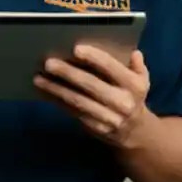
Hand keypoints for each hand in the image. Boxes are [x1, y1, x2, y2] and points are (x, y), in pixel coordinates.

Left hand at [34, 46, 151, 148]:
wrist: (135, 132)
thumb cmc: (133, 96)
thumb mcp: (142, 79)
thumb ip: (137, 65)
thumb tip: (132, 52)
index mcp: (134, 85)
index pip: (113, 69)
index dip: (94, 58)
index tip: (76, 49)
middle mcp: (122, 102)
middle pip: (91, 85)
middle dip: (68, 73)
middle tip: (49, 63)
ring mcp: (108, 117)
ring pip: (78, 101)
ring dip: (56, 89)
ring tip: (39, 78)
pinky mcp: (95, 128)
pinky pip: (73, 112)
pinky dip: (57, 101)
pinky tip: (45, 92)